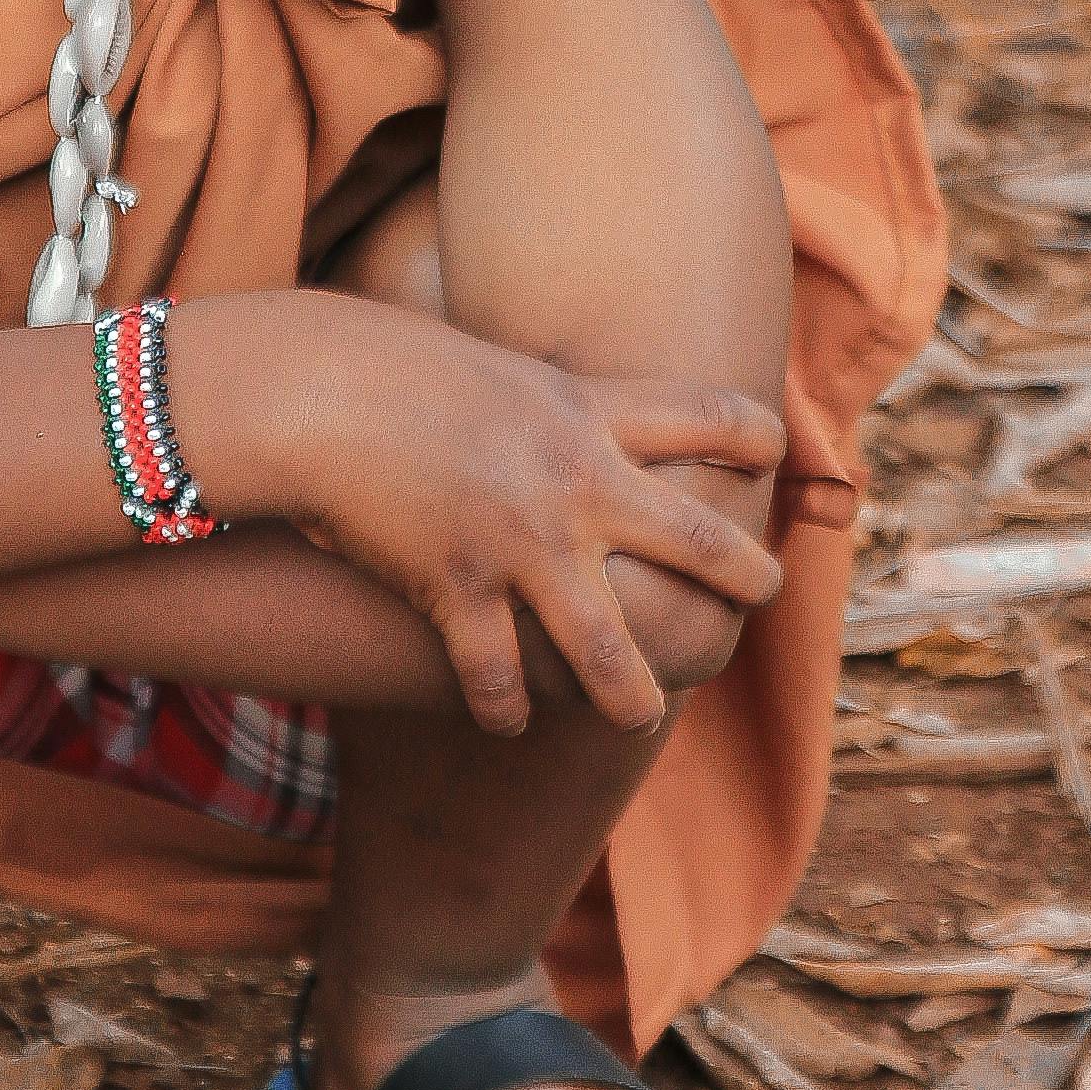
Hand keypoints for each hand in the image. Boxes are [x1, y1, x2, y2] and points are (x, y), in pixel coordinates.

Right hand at [206, 303, 784, 735]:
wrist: (314, 391)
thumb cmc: (385, 365)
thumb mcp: (491, 367)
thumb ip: (540, 399)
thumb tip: (555, 411)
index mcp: (587, 410)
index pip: (710, 415)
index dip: (757, 436)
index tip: (777, 454)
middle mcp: (576, 481)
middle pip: (701, 540)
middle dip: (747, 575)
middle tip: (766, 595)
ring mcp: (524, 543)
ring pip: (610, 648)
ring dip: (632, 696)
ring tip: (643, 720)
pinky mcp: (460, 590)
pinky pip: (498, 675)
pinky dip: (503, 707)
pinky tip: (507, 724)